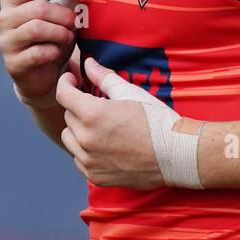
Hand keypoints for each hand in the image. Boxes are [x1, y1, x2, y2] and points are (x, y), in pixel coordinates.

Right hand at [0, 0, 87, 104]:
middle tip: (75, 23)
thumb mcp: (62, 10)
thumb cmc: (50, 37)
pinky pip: (38, 52)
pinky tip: (57, 52)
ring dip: (60, 33)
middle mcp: (3, 18)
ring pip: (37, 28)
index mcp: (13, 0)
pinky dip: (54, 51)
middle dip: (63, 15)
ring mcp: (5, 41)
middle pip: (38, 8)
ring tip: (67, 38)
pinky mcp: (13, 63)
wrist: (42, 73)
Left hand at [57, 57, 203, 189]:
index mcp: (92, 114)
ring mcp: (89, 160)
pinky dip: (86, 150)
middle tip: (98, 103)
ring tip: (100, 125)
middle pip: (68, 115)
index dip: (65, 82)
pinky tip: (105, 144)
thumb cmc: (156, 120)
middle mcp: (86, 139)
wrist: (176, 155)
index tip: (72, 79)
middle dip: (78, 106)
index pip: (63, 94)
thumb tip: (88, 63)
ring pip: (69, 138)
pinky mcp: (95, 176)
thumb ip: (104, 77)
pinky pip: (79, 158)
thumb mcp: (131, 93)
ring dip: (79, 129)